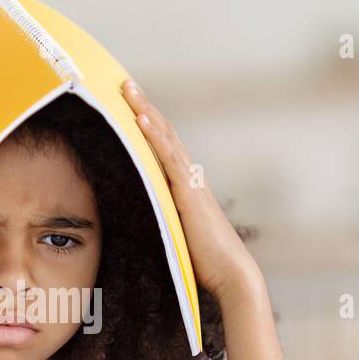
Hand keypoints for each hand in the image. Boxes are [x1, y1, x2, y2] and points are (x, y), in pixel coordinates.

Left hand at [121, 78, 262, 303]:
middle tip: (125, 84)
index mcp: (187, 188)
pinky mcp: (188, 192)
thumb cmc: (209, 264)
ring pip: (165, 138)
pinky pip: (168, 157)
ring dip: (145, 111)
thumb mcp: (181, 238)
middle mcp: (190, 178)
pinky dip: (154, 135)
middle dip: (144, 107)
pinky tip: (140, 118)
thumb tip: (150, 226)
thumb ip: (168, 224)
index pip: (165, 148)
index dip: (150, 125)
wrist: (233, 275)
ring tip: (128, 90)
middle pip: (164, 134)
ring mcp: (190, 183)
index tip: (133, 106)